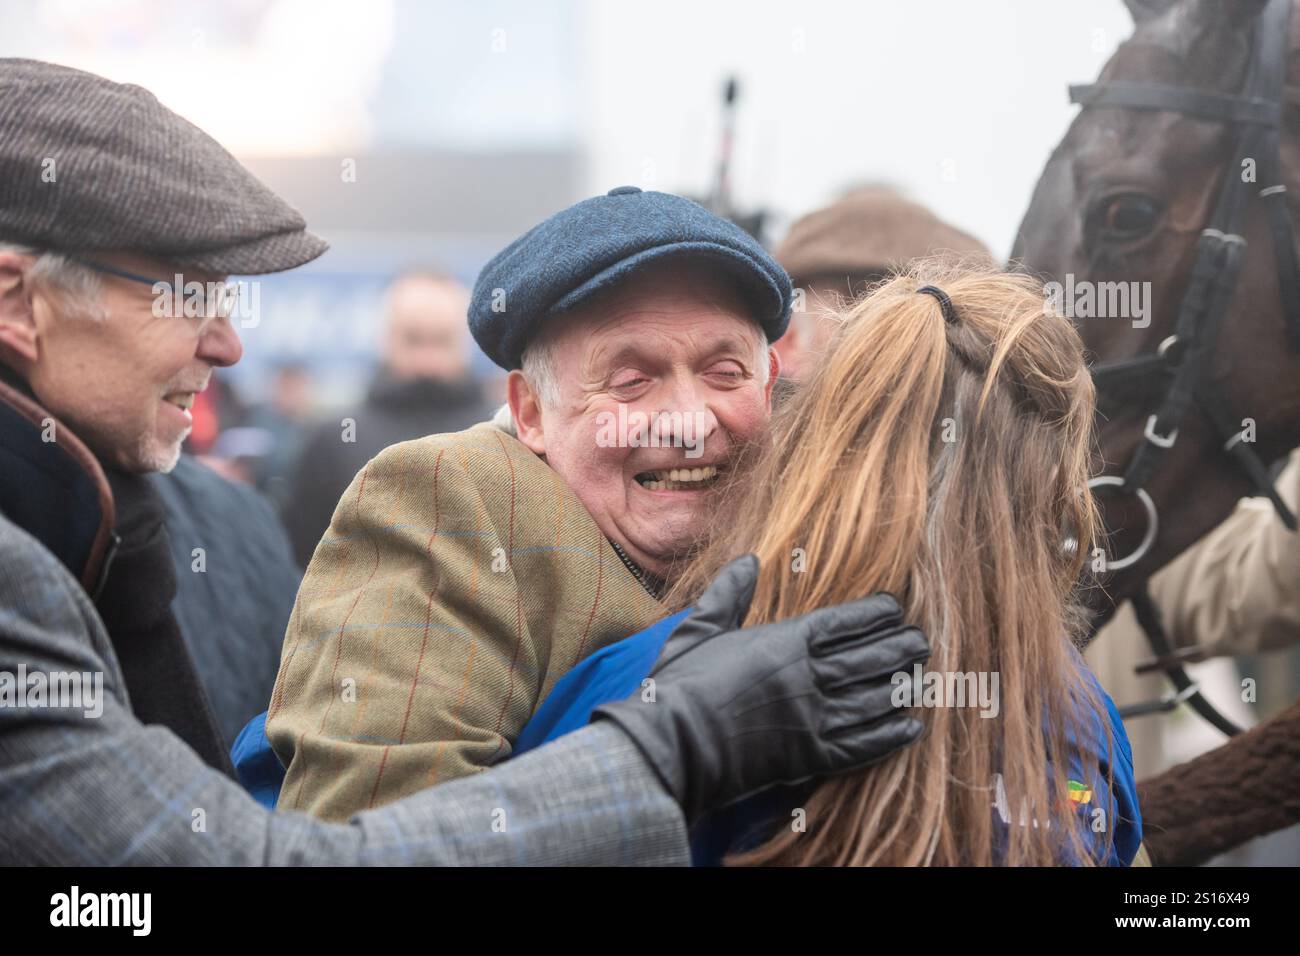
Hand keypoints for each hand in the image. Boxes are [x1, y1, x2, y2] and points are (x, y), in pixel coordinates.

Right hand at [593, 554, 928, 822]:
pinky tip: (910, 729)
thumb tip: (749, 560)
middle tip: (922, 641)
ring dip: (901, 687)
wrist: (671, 744)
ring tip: (922, 678)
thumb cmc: (679, 684)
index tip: (896, 609)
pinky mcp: (809, 757)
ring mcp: (812, 719)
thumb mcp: (700, 628)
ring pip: (872, 699)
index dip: (874, 614)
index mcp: (783, 641)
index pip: (844, 622)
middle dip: (899, 647)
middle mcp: (807, 677)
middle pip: (868, 658)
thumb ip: (729, 594)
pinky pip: (861, 746)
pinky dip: (889, 737)